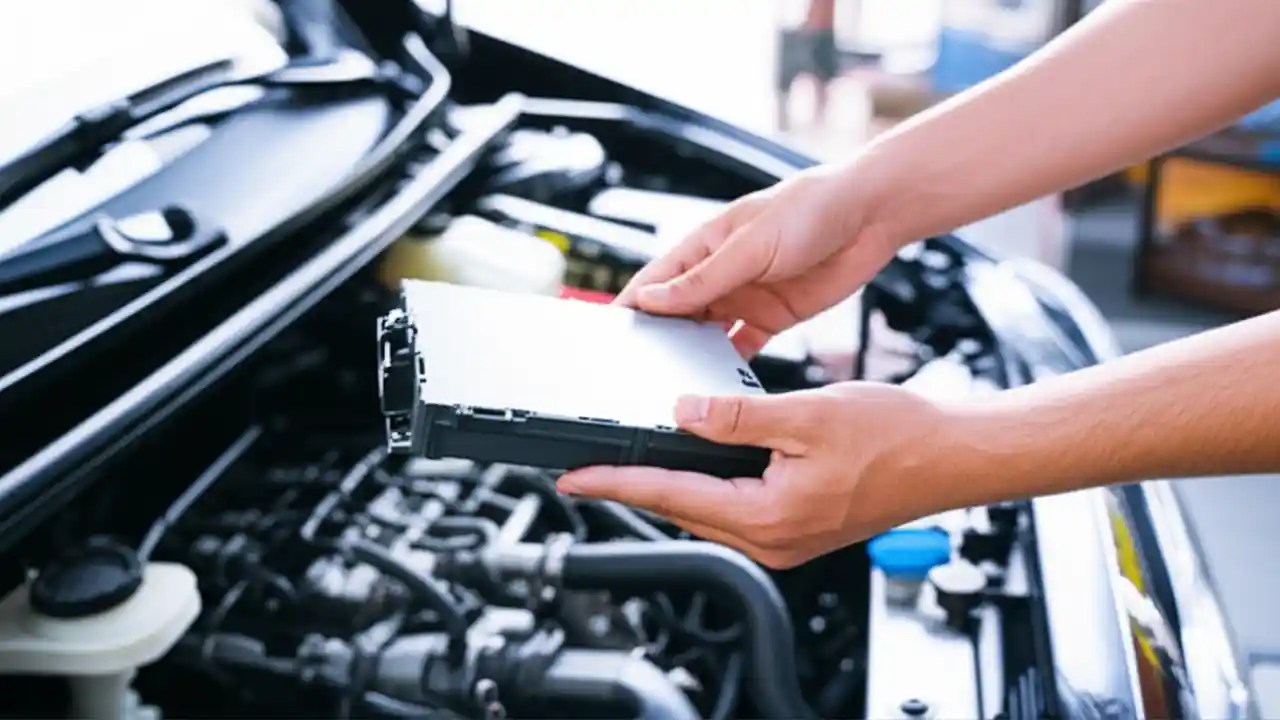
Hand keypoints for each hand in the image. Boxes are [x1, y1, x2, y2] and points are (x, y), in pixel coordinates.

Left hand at [556, 382, 953, 568]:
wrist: (952, 457)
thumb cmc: (897, 437)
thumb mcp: (807, 413)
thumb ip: (737, 416)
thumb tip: (682, 413)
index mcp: (768, 515)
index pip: (671, 496)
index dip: (617, 483)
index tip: (575, 478)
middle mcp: (773, 540)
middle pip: (683, 511)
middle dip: (635, 488)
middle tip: (592, 469)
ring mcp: (787, 540)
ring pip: (709, 514)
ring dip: (672, 489)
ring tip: (634, 465)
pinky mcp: (800, 529)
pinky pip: (737, 513)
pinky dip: (709, 489)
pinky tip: (700, 466)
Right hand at [617, 162, 901, 357]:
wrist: (870, 216)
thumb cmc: (810, 210)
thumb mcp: (750, 247)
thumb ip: (703, 279)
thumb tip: (651, 300)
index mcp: (704, 246)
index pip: (654, 283)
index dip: (629, 308)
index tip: (609, 339)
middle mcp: (719, 273)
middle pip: (674, 314)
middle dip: (657, 340)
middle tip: (638, 373)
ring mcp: (744, 297)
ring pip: (704, 334)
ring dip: (691, 355)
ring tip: (675, 384)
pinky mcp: (771, 316)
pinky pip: (740, 346)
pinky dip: (728, 365)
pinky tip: (719, 386)